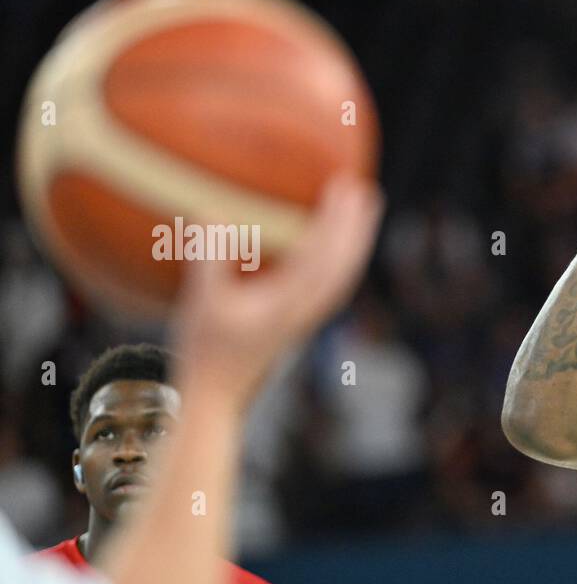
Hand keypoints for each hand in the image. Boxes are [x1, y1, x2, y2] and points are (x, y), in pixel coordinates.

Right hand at [170, 175, 383, 406]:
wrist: (216, 396)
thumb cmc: (205, 350)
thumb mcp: (202, 300)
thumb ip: (210, 257)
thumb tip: (213, 213)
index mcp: (289, 303)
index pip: (323, 256)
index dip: (337, 221)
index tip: (345, 188)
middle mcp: (306, 310)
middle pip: (343, 265)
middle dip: (357, 228)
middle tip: (367, 191)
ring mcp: (305, 318)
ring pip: (341, 276)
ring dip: (354, 244)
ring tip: (362, 212)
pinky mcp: (298, 322)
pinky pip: (329, 286)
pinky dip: (338, 262)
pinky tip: (333, 248)